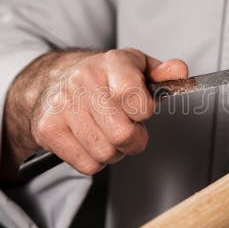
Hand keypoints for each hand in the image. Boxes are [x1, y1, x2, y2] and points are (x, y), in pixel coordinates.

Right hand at [0, 49, 187, 180]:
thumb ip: (163, 73)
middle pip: (122, 134)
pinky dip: (94, 160)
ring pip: (105, 153)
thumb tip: (180, 71)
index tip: (142, 111)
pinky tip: (90, 140)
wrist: (54, 81)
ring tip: (107, 133)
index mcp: (111, 63)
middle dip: (133, 138)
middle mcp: (83, 80)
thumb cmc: (105, 80)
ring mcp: (62, 105)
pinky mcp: (48, 128)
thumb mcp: (137, 69)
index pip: (131, 95)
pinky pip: (87, 165)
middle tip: (128, 128)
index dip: (143, 112)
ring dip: (114, 151)